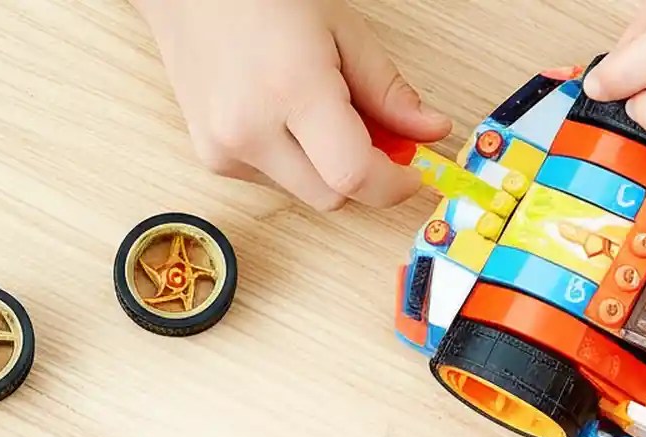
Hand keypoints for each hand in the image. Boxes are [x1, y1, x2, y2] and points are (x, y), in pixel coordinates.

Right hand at [132, 0, 451, 210]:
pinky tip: (287, 118)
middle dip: (364, 175)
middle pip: (334, 197)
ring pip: (307, 194)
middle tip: (378, 135)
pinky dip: (298, 163)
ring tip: (320, 111)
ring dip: (328, 168)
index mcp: (289, 90)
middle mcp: (250, 129)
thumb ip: (389, 91)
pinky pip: (278, 183)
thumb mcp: (343, 31)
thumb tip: (431, 132)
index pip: (353, 176)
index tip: (413, 173)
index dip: (394, 185)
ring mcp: (225, 149)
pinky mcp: (214, 159)